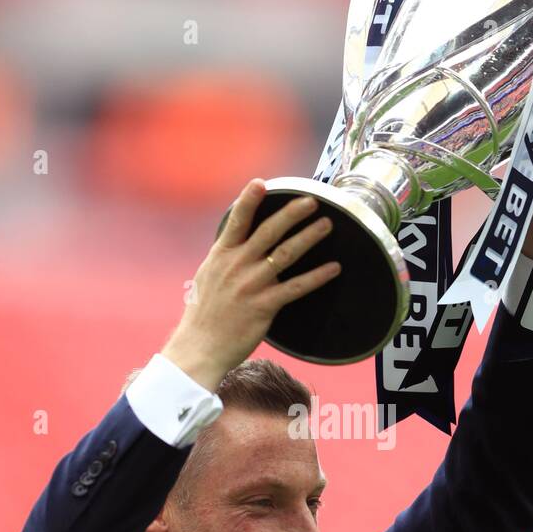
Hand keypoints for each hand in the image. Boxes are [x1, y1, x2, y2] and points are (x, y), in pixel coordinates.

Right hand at [160, 180, 339, 389]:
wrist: (199, 348)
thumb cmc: (204, 315)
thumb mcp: (208, 278)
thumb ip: (226, 260)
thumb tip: (238, 245)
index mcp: (221, 256)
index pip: (236, 221)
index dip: (249, 199)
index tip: (261, 183)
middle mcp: (237, 265)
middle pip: (269, 231)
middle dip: (292, 213)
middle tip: (312, 201)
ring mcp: (251, 285)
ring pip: (286, 254)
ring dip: (309, 237)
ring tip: (327, 226)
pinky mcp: (264, 306)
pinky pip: (296, 287)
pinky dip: (317, 277)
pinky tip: (333, 269)